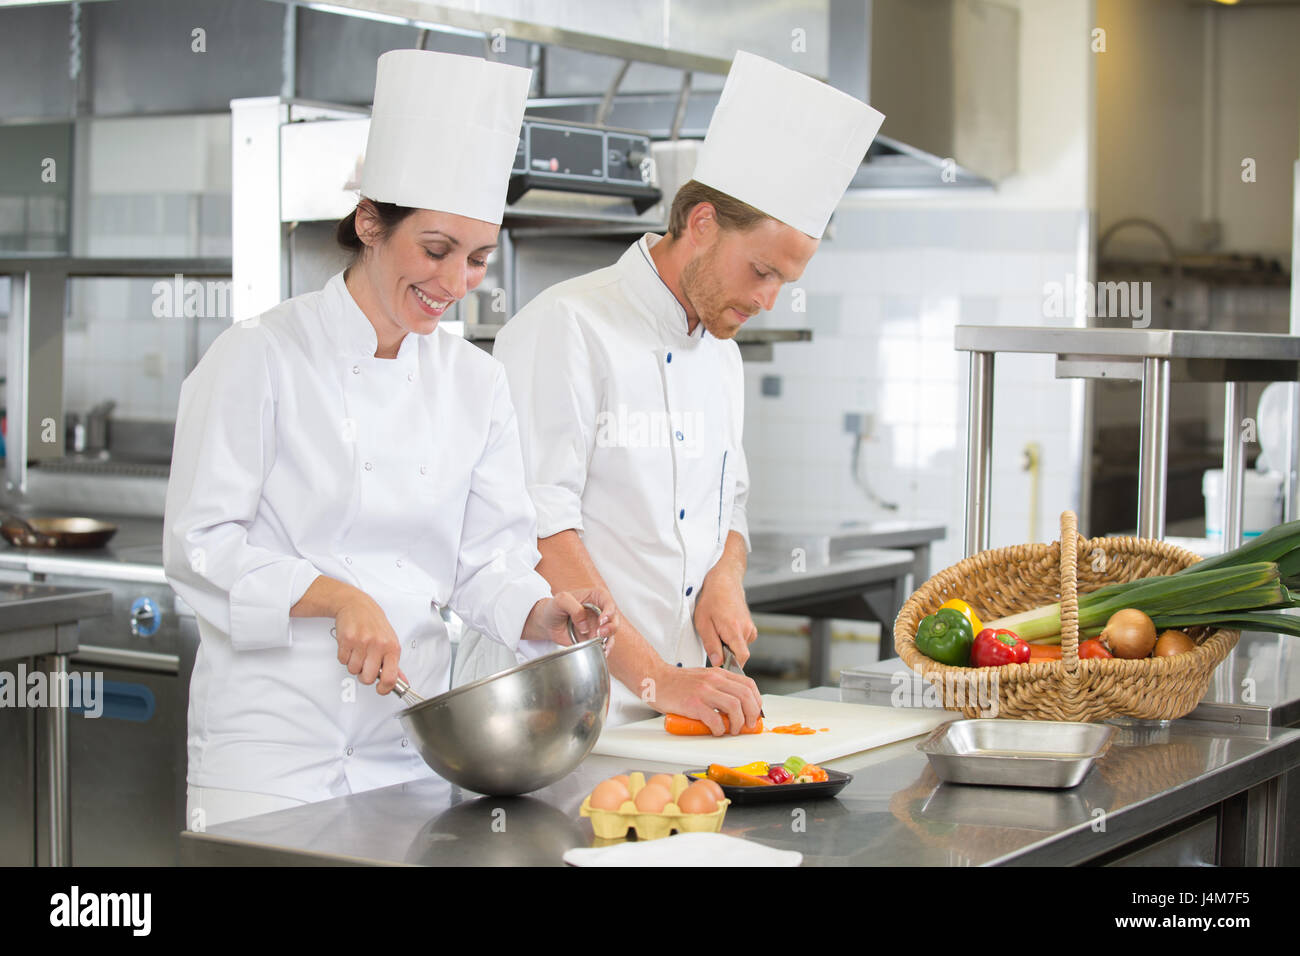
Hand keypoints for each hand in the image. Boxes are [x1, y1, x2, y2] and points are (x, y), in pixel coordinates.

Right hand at [332, 592, 402, 694]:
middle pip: (368, 678)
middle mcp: (378, 645)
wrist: (357, 605)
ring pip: (353, 670)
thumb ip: (394, 664)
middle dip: (364, 675)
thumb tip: (401, 682)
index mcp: (392, 647)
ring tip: (358, 652)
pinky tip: (351, 646)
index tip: (380, 689)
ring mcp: (362, 642)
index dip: (384, 688)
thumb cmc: (374, 624)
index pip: (391, 677)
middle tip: (365, 665)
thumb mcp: (390, 641)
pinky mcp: (347, 640)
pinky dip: (345, 656)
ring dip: (354, 664)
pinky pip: (343, 661)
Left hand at [524, 587, 619, 646]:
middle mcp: (600, 610)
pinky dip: (605, 648)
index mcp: (594, 597)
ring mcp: (598, 625)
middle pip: (614, 617)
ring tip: (599, 643)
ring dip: (609, 639)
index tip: (602, 619)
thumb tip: (585, 625)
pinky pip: (605, 644)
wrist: (546, 623)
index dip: (609, 610)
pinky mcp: (595, 638)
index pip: (607, 601)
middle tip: (600, 633)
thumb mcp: (561, 600)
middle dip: (611, 626)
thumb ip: (574, 608)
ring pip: (612, 632)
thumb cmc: (554, 607)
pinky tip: (602, 651)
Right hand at [647, 662, 761, 735]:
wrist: (655, 679)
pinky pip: (715, 719)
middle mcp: (714, 680)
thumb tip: (737, 706)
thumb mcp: (704, 678)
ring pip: (734, 707)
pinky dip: (720, 728)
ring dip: (737, 723)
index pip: (749, 684)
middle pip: (745, 696)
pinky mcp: (693, 703)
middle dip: (752, 714)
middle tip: (748, 725)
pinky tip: (716, 731)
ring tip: (732, 730)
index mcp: (719, 674)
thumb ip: (720, 687)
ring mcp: (704, 691)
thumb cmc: (678, 683)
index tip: (755, 713)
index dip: (756, 701)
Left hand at [693, 571, 757, 666]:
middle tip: (714, 638)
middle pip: (739, 653)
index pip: (742, 658)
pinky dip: (733, 637)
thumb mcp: (703, 623)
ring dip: (729, 643)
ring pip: (740, 646)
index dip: (732, 665)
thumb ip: (711, 645)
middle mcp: (747, 630)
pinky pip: (742, 639)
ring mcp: (750, 627)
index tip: (722, 665)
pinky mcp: (750, 625)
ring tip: (718, 628)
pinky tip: (724, 626)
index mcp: (735, 630)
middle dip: (726, 652)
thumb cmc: (712, 599)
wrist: (724, 580)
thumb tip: (717, 662)